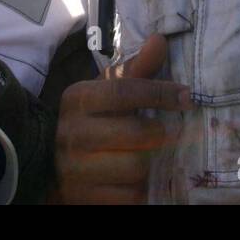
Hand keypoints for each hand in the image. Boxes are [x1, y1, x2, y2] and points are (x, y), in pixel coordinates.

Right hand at [54, 34, 193, 203]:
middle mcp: (72, 133)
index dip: (160, 92)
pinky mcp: (83, 199)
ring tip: (146, 159)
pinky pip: (129, 196)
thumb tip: (160, 40)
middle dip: (159, 134)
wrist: (52, 168)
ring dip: (149, 165)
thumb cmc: (91, 122)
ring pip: (135, 168)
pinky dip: (139, 191)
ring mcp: (74, 170)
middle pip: (136, 133)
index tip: (187, 96)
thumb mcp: (105, 94)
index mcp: (78, 98)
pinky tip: (135, 182)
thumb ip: (135, 70)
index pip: (124, 91)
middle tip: (168, 134)